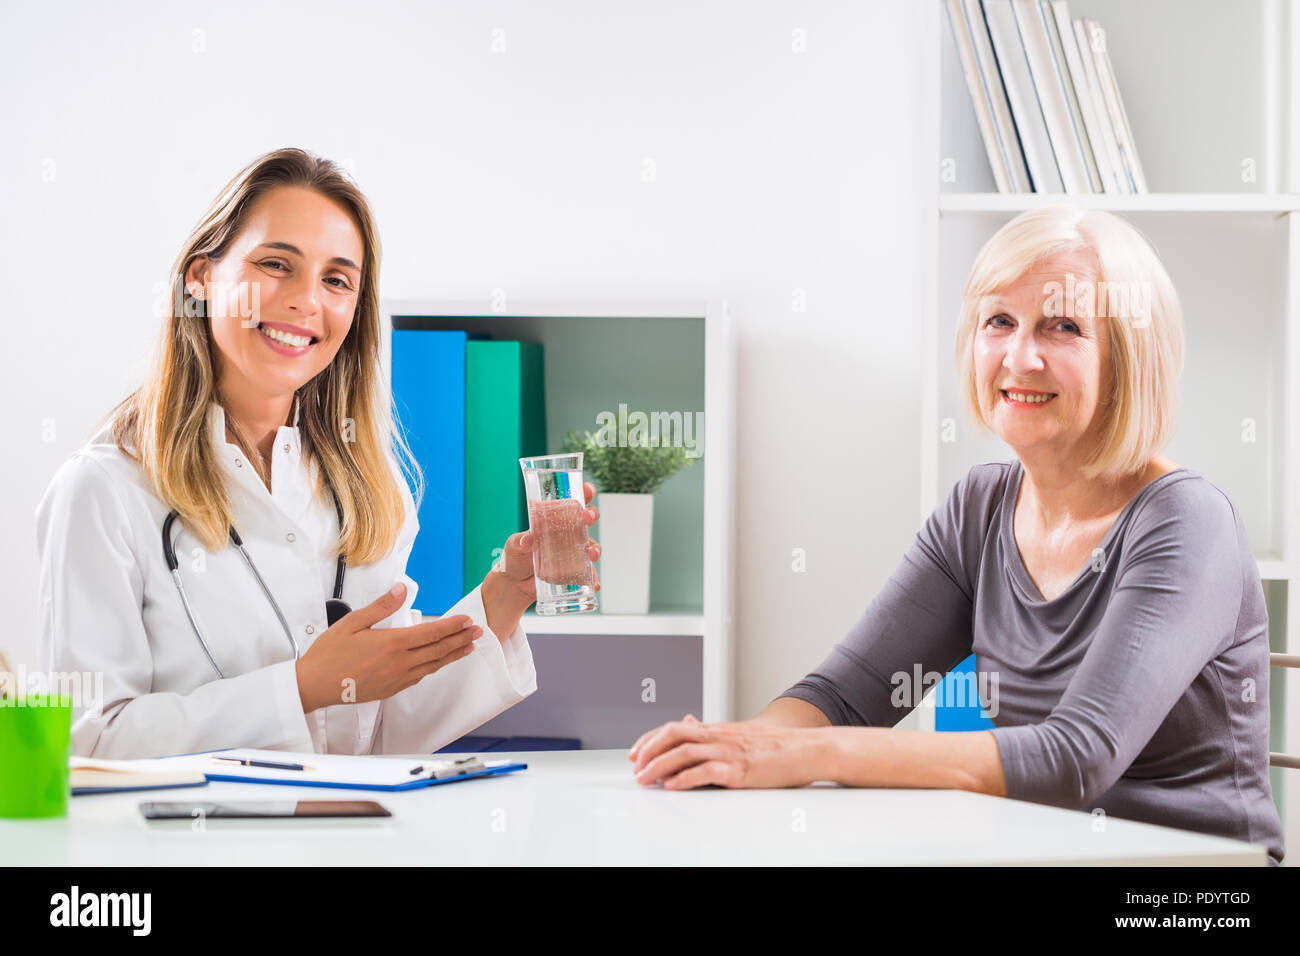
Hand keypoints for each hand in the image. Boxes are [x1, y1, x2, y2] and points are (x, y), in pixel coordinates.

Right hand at [295, 582, 480, 712]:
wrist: (314, 685)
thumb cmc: (330, 654)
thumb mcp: (353, 622)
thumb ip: (382, 605)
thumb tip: (402, 588)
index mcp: (392, 644)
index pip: (432, 633)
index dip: (453, 626)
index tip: (468, 620)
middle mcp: (400, 663)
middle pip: (438, 649)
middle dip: (461, 639)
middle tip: (479, 632)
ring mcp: (397, 679)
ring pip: (432, 665)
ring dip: (452, 655)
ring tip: (467, 647)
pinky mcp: (392, 689)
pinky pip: (419, 676)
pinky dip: (434, 667)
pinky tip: (439, 662)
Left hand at [490, 481, 601, 608]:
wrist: (514, 585)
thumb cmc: (515, 558)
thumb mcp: (513, 546)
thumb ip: (518, 541)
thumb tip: (526, 540)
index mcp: (554, 519)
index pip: (573, 500)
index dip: (584, 492)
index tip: (587, 490)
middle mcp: (567, 533)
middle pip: (587, 519)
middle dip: (591, 515)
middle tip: (587, 517)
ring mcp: (573, 552)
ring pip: (591, 545)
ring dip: (595, 548)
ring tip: (591, 554)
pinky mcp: (574, 571)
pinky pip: (588, 572)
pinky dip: (593, 576)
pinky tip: (594, 581)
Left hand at [627, 714, 831, 788]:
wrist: (809, 748)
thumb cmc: (778, 746)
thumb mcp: (740, 735)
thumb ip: (713, 733)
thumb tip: (688, 722)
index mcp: (718, 730)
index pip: (675, 728)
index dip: (651, 739)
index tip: (635, 753)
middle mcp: (720, 737)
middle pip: (674, 734)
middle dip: (649, 750)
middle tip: (635, 767)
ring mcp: (730, 752)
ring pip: (685, 752)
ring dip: (660, 766)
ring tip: (645, 779)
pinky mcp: (741, 769)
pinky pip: (707, 771)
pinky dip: (686, 778)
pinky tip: (673, 786)